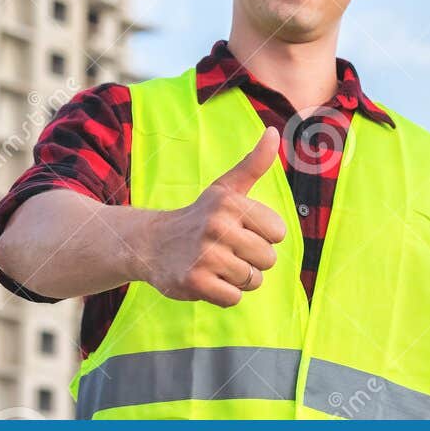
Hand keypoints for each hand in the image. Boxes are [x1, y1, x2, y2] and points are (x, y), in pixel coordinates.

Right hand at [139, 126, 287, 305]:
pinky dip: (224, 294)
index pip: (278, 232)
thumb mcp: (226, 188)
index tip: (239, 230)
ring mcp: (205, 255)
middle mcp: (217, 226)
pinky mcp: (194, 282)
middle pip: (267, 259)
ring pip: (252, 280)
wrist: (151, 244)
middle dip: (251, 260)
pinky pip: (234, 298)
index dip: (262, 235)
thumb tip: (274, 132)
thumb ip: (254, 163)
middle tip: (225, 250)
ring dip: (238, 278)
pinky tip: (206, 279)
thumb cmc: (200, 216)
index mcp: (230, 203)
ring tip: (215, 264)